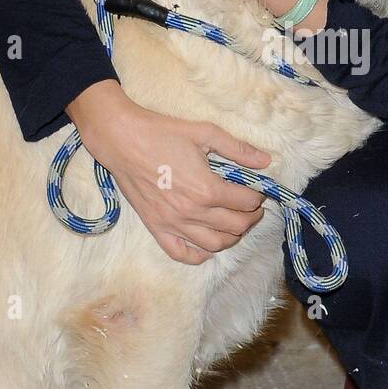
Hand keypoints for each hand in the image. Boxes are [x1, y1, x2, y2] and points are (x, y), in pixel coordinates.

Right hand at [67, 81, 271, 263]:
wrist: (122, 140)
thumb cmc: (163, 133)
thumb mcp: (205, 133)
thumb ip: (238, 149)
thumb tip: (265, 161)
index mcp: (207, 189)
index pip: (246, 202)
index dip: (258, 196)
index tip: (258, 190)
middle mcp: (193, 212)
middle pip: (235, 226)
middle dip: (251, 218)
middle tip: (252, 207)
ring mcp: (174, 223)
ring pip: (214, 244)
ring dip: (232, 237)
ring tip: (235, 224)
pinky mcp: (157, 228)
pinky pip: (181, 253)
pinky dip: (198, 255)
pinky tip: (207, 246)